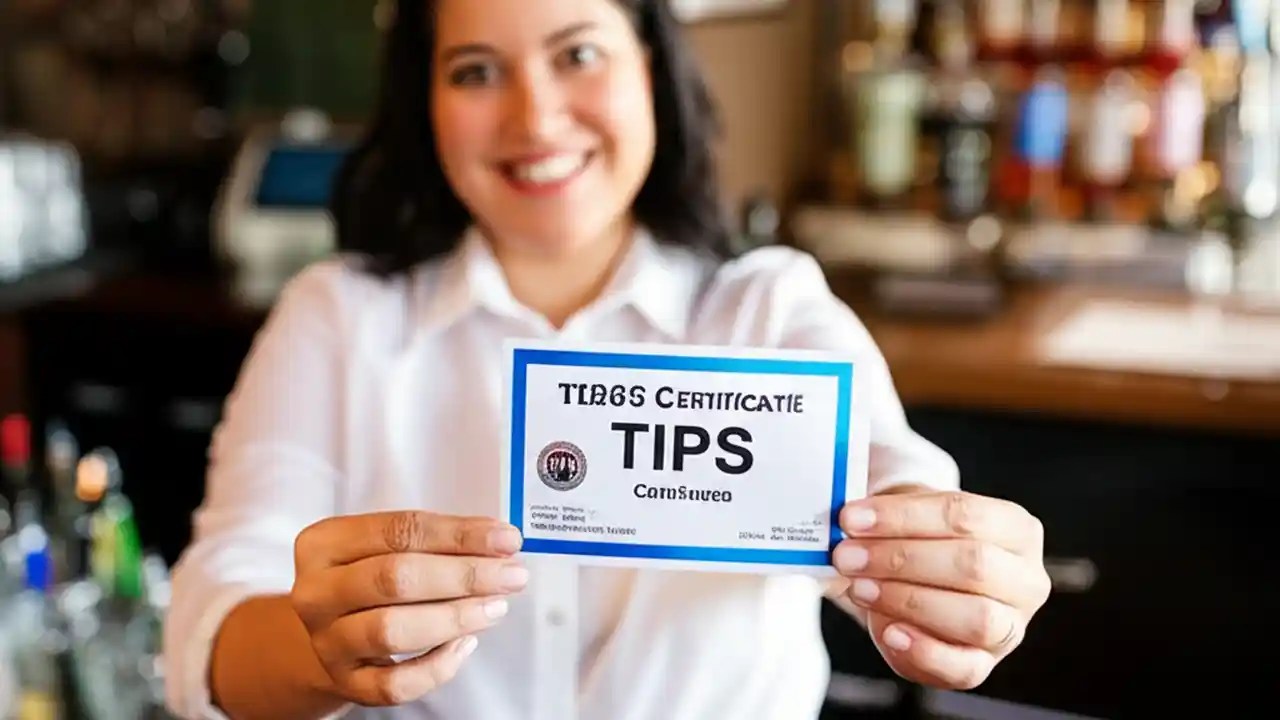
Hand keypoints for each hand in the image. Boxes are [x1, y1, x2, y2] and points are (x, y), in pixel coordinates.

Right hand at [290, 511, 527, 705]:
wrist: (329, 630)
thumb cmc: (369, 577)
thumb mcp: (385, 546)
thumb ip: (436, 540)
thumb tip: (499, 543)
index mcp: (324, 544)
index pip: (399, 531)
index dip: (459, 535)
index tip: (504, 539)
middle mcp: (317, 592)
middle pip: (395, 578)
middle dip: (464, 575)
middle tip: (510, 575)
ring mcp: (327, 641)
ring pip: (393, 630)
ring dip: (454, 617)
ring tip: (494, 606)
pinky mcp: (345, 682)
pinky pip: (395, 684)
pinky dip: (437, 667)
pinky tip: (465, 645)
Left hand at [830, 490, 1050, 689]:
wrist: (925, 581)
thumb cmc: (923, 543)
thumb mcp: (913, 519)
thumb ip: (890, 518)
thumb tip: (851, 521)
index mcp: (1016, 529)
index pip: (965, 514)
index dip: (904, 516)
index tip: (853, 519)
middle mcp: (1025, 579)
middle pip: (974, 564)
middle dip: (901, 558)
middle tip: (848, 556)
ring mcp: (1011, 626)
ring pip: (976, 617)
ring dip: (908, 600)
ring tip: (859, 588)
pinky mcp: (985, 664)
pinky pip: (965, 668)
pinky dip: (924, 651)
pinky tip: (891, 632)